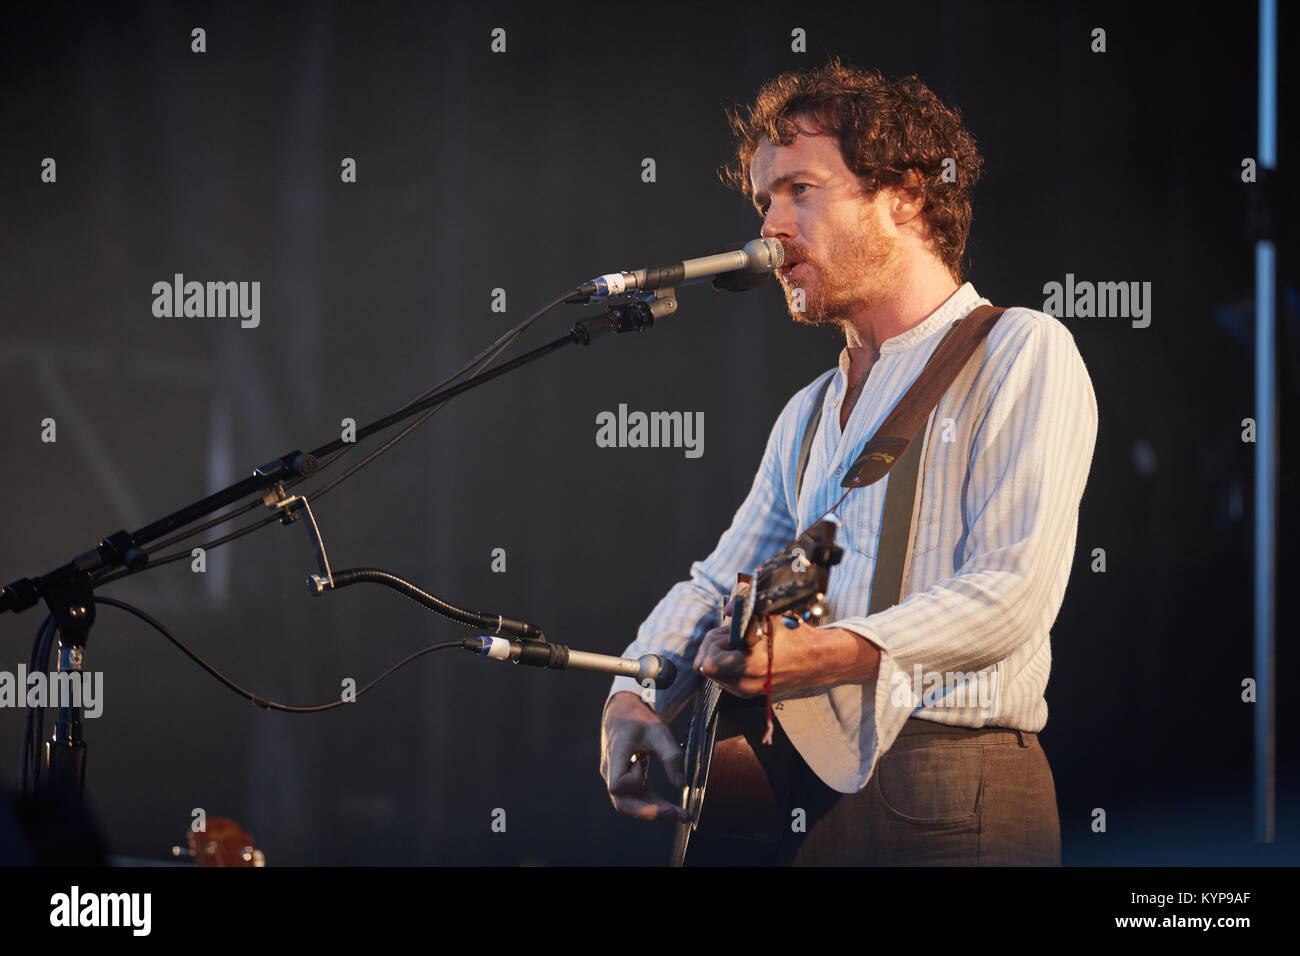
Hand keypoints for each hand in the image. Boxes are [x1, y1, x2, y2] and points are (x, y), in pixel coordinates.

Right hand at [600, 692, 688, 822]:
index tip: (643, 765)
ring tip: (679, 813)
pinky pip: (636, 797)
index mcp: (615, 756)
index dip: (633, 782)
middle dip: (650, 811)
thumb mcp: (659, 732)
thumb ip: (671, 756)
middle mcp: (611, 771)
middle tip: (678, 814)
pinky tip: (670, 806)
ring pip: (630, 804)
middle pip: (623, 803)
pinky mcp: (624, 781)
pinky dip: (652, 803)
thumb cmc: (638, 719)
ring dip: (654, 810)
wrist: (622, 712)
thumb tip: (681, 784)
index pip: (617, 784)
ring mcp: (616, 777)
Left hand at [693, 613, 882, 697]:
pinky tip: (744, 652)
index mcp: (750, 667)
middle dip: (713, 647)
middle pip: (706, 668)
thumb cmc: (796, 635)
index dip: (712, 642)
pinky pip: (726, 679)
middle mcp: (746, 684)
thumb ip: (743, 607)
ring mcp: (748, 691)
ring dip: (720, 655)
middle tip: (729, 634)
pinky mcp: (751, 692)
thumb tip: (726, 610)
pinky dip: (728, 663)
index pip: (707, 663)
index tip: (727, 632)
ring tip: (739, 642)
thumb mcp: (769, 615)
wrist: (819, 659)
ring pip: (714, 674)